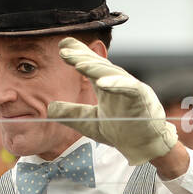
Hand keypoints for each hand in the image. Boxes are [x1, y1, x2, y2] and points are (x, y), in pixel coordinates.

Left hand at [47, 37, 176, 165]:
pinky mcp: (142, 99)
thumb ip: (72, 113)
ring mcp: (131, 89)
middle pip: (99, 66)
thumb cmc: (122, 130)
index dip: (78, 56)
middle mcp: (118, 83)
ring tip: (78, 64)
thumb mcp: (89, 122)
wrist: (143, 147)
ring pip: (113, 74)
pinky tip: (102, 83)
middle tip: (64, 50)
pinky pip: (130, 88)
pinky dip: (117, 84)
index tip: (62, 46)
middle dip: (82, 57)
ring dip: (96, 68)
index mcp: (106, 86)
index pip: (91, 67)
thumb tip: (49, 107)